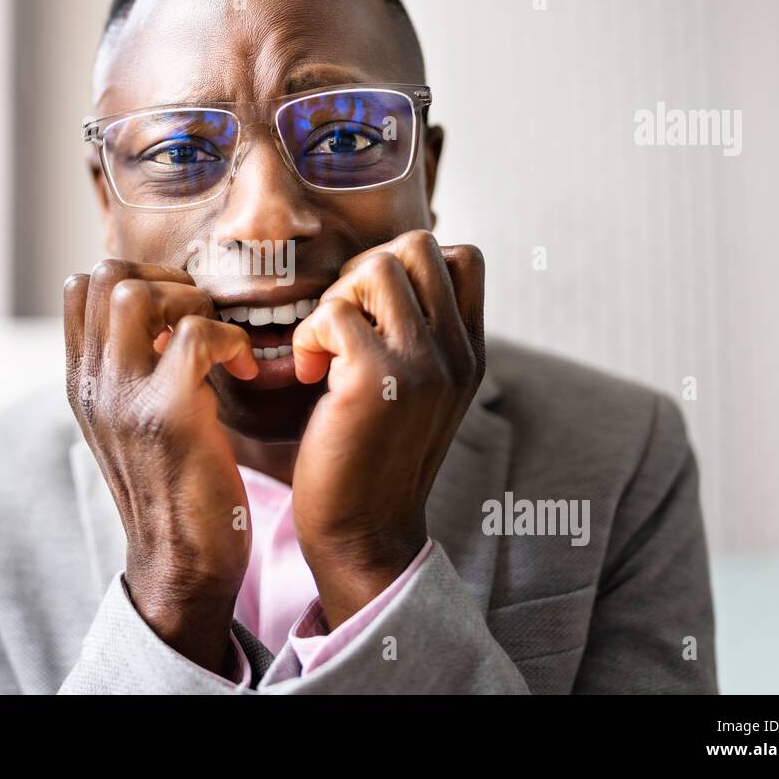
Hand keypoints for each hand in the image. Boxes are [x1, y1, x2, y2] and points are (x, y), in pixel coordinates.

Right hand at [63, 260, 258, 673]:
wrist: (181, 565)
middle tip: (202, 319)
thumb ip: (129, 372)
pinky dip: (231, 340)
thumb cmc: (173, 490)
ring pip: (136, 293)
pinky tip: (246, 372)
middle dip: (166, 279)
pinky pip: (196, 335)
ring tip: (218, 342)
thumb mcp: (130, 424)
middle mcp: (91, 384)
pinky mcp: (167, 416)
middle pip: (104, 275)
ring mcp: (122, 398)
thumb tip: (159, 318)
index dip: (137, 277)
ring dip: (192, 303)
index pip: (79, 287)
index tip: (177, 311)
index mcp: (81, 383)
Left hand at [290, 230, 485, 627]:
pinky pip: (333, 313)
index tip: (371, 313)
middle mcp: (457, 353)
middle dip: (366, 271)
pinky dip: (308, 336)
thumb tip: (381, 270)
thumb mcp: (417, 391)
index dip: (405, 266)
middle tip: (343, 324)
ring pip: (377, 267)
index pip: (461, 258)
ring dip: (337, 299)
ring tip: (326, 349)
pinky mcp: (376, 380)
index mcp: (469, 352)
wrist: (363, 533)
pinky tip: (308, 374)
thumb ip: (418, 336)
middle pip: (418, 246)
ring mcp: (423, 365)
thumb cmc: (372, 456)